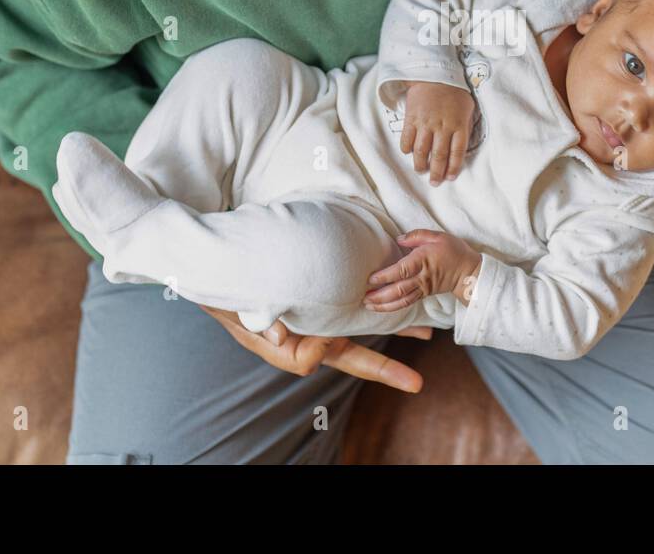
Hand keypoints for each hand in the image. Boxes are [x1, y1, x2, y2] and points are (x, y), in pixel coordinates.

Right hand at [197, 305, 432, 392]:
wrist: (227, 271)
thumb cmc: (229, 297)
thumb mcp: (237, 313)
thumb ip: (260, 325)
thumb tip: (282, 339)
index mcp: (291, 346)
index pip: (315, 358)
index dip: (320, 348)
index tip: (317, 335)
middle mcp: (313, 339)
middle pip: (353, 358)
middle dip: (386, 369)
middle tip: (416, 383)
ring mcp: (323, 323)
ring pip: (362, 333)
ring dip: (393, 331)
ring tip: (425, 330)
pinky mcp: (329, 304)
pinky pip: (357, 310)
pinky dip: (379, 307)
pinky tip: (400, 300)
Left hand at [364, 230, 482, 311]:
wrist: (469, 272)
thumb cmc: (454, 251)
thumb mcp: (438, 236)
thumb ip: (417, 235)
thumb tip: (398, 239)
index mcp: (423, 261)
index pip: (402, 270)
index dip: (385, 276)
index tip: (371, 279)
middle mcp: (422, 277)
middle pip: (399, 290)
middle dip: (380, 296)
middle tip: (363, 297)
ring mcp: (422, 288)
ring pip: (401, 301)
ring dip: (384, 305)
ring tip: (368, 305)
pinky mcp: (424, 295)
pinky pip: (406, 303)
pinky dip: (392, 307)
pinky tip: (381, 307)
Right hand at [400, 81, 473, 184]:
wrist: (434, 74)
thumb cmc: (454, 92)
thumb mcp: (468, 108)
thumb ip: (465, 127)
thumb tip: (461, 145)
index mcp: (458, 125)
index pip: (457, 153)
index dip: (453, 168)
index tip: (450, 177)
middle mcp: (442, 126)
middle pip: (439, 156)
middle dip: (436, 173)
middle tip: (435, 182)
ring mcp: (425, 123)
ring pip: (422, 151)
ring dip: (420, 164)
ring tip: (421, 171)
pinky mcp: (411, 119)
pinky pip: (407, 139)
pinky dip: (407, 149)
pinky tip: (409, 154)